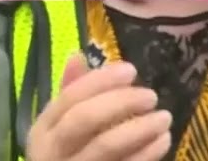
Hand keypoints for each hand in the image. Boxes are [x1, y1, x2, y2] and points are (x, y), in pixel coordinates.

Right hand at [26, 55, 172, 160]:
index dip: (101, 81)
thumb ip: (70, 94)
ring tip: (164, 117)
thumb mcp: (58, 128)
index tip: (131, 71)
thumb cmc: (64, 156)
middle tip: (151, 96)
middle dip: (120, 102)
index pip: (70, 97)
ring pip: (106, 146)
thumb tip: (78, 55)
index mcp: (43, 129)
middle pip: (85, 119)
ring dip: (140, 128)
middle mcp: (53, 150)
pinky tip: (163, 140)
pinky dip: (147, 153)